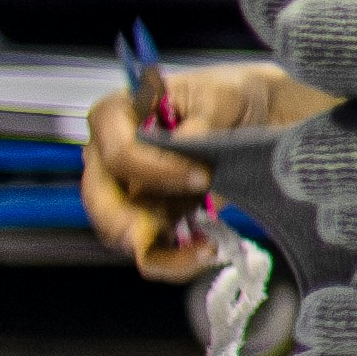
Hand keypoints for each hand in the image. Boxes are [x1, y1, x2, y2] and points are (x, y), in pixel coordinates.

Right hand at [82, 60, 327, 281]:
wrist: (255, 116)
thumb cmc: (227, 97)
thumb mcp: (221, 96)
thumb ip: (202, 120)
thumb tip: (186, 145)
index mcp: (115, 116)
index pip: (118, 153)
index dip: (155, 170)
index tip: (202, 176)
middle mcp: (108, 156)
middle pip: (102, 201)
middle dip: (134, 224)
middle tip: (176, 232)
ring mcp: (127, 192)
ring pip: (122, 234)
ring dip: (161, 251)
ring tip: (205, 251)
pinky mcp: (151, 217)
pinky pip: (149, 249)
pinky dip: (174, 260)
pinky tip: (204, 254)